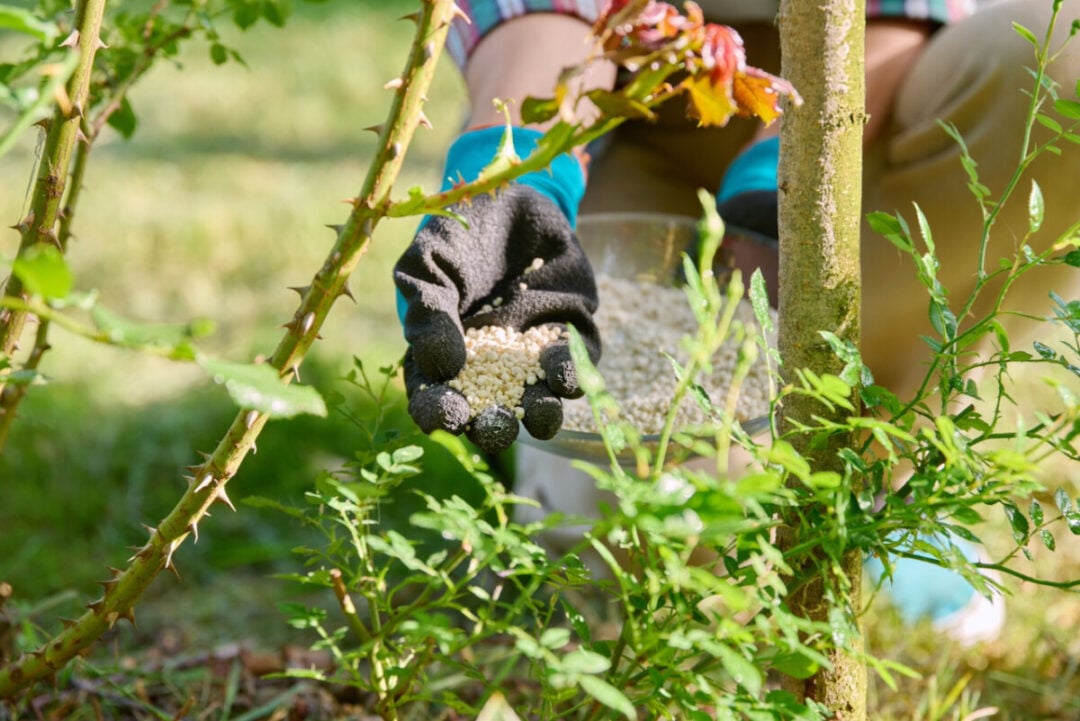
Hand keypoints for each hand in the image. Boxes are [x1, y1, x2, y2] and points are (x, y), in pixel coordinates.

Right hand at [395, 178, 600, 453]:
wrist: (513, 192)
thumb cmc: (459, 232)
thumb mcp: (429, 264)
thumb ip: (429, 313)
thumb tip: (443, 369)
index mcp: (442, 356)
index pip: (435, 398)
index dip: (438, 412)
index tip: (445, 416)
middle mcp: (487, 368)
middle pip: (489, 413)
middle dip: (494, 426)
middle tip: (496, 427)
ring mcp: (529, 357)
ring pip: (537, 401)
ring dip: (540, 413)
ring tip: (540, 411)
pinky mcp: (568, 338)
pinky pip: (573, 367)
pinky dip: (571, 373)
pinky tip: (566, 374)